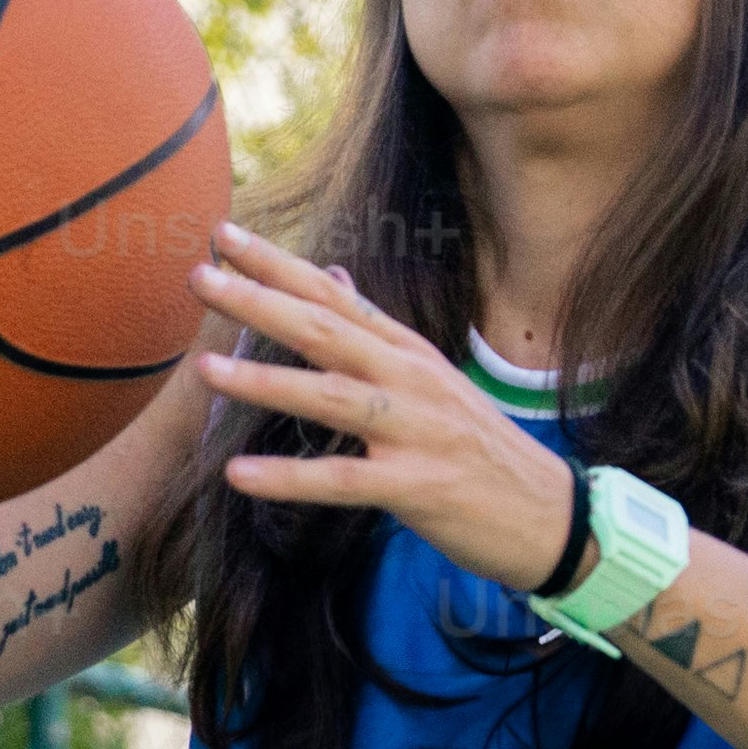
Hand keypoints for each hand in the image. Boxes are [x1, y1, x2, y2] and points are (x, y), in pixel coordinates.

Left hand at [194, 226, 581, 594]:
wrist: (548, 514)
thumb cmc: (478, 448)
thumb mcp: (430, 379)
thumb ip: (375, 334)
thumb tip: (333, 276)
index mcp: (407, 351)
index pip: (334, 295)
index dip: (278, 264)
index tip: (223, 235)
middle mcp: (410, 379)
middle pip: (325, 330)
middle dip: (258, 301)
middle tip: (198, 276)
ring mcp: (415, 431)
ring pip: (330, 397)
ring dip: (265, 381)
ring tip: (203, 369)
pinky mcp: (416, 486)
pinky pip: (341, 481)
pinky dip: (288, 477)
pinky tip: (237, 474)